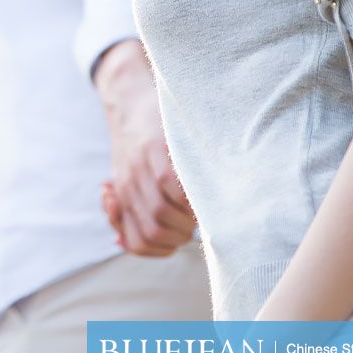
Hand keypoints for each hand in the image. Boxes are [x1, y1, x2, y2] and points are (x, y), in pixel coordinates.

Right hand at [94, 41, 195, 255]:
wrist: (129, 104)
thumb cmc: (166, 114)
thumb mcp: (185, 122)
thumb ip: (202, 146)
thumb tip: (233, 174)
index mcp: (156, 149)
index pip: (176, 190)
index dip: (197, 204)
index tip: (210, 202)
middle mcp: (137, 170)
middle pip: (160, 215)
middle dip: (186, 226)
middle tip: (201, 221)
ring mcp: (125, 187)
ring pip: (145, 232)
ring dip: (171, 240)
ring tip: (185, 231)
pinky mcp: (120, 198)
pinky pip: (129, 236)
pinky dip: (149, 248)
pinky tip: (167, 241)